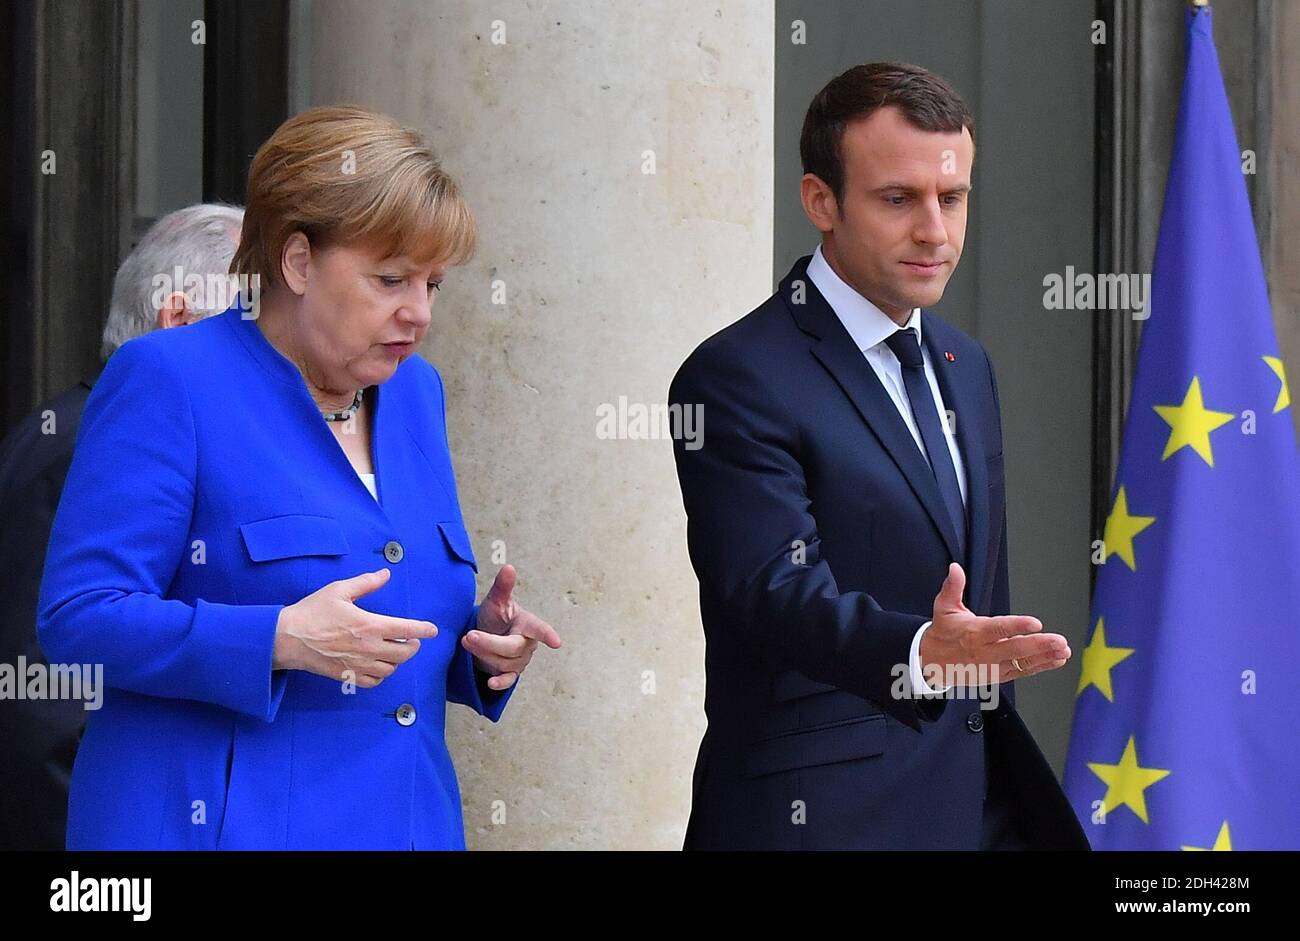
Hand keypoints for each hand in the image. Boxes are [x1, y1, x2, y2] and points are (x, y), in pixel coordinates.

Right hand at [272, 567, 436, 686]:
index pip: (407, 629)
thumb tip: (385, 574)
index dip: (424, 630)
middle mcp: (369, 647)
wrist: (287, 638)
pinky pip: (374, 682)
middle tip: (412, 640)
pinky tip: (379, 666)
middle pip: (405, 653)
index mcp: (370, 625)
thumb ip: (366, 583)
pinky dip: (382, 675)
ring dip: (398, 660)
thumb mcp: (339, 590)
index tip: (432, 630)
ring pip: (391, 668)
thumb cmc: (312, 613)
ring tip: (395, 651)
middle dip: (414, 646)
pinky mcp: (347, 676)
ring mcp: (358, 664)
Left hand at [463, 565, 561, 690]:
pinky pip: (508, 680)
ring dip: (483, 653)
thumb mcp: (496, 600)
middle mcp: (527, 643)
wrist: (486, 635)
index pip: (538, 628)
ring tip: (467, 641)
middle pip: (511, 647)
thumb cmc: (495, 617)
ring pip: (503, 662)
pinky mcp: (510, 673)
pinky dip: (500, 682)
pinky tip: (490, 683)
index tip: (556, 642)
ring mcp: (520, 660)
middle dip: (489, 642)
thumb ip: (503, 586)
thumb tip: (509, 568)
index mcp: (527, 623)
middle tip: (469, 636)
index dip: (547, 634)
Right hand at [919, 563, 1070, 688]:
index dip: (1017, 626)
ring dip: (1045, 657)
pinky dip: (1040, 666)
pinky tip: (1056, 660)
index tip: (1035, 623)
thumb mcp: (944, 607)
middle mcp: (985, 651)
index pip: (998, 629)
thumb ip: (953, 587)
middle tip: (1058, 640)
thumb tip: (955, 568)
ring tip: (1062, 651)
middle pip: (1015, 649)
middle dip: (1039, 645)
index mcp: (974, 632)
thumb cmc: (943, 632)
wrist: (932, 661)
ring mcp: (993, 666)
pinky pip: (1022, 671)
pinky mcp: (998, 675)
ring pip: (1022, 662)